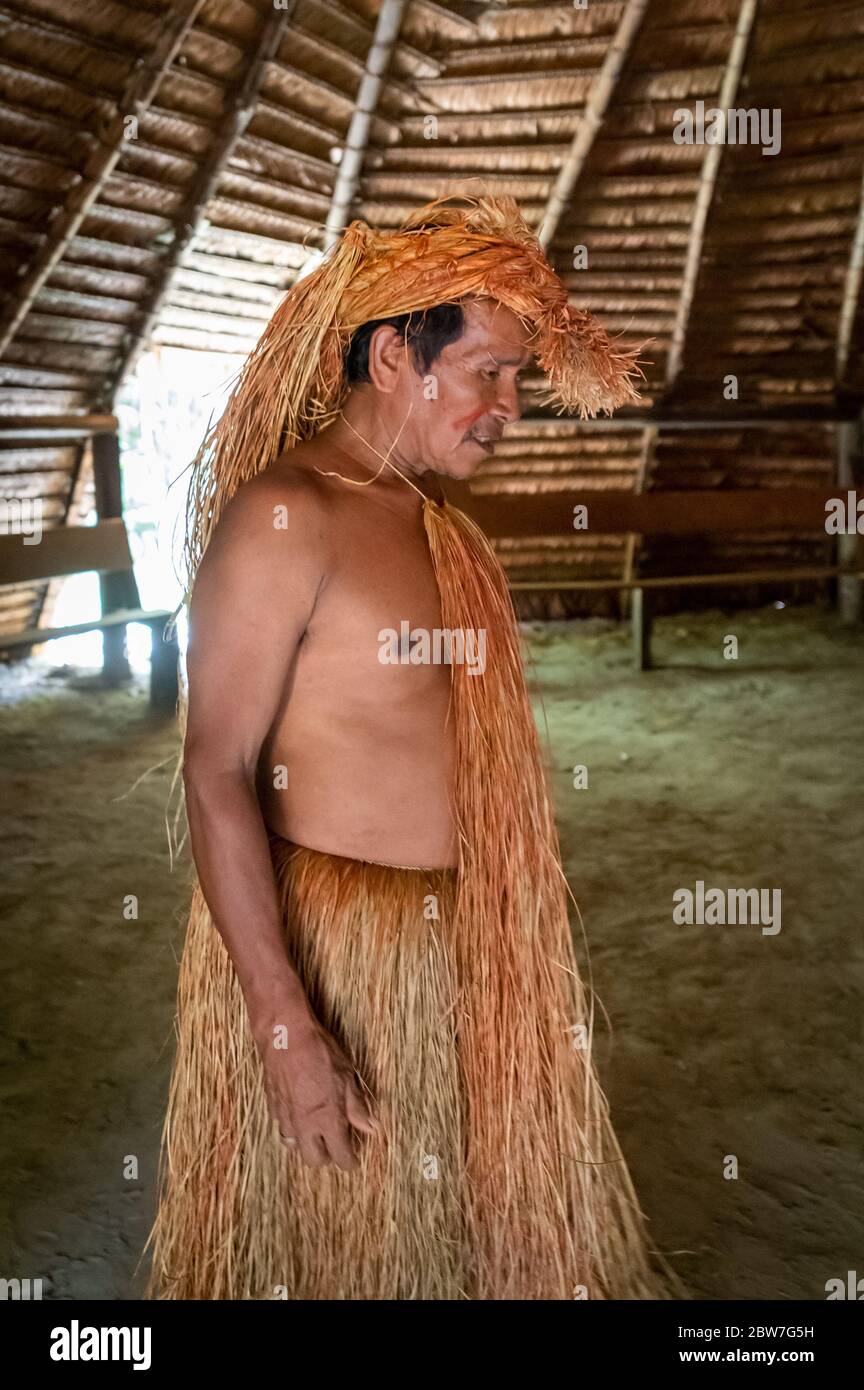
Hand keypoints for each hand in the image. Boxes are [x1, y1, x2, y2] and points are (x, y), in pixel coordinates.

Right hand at [253, 1013, 380, 1170]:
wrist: (286, 1037)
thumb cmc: (321, 1054)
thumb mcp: (347, 1078)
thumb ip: (357, 1108)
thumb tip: (371, 1128)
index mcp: (328, 1120)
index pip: (340, 1157)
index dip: (349, 1161)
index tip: (353, 1159)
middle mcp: (305, 1125)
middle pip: (314, 1159)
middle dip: (326, 1157)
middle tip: (335, 1144)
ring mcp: (286, 1118)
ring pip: (294, 1146)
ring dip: (306, 1142)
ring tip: (315, 1130)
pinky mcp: (272, 1107)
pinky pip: (282, 1127)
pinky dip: (292, 1126)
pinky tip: (298, 1113)